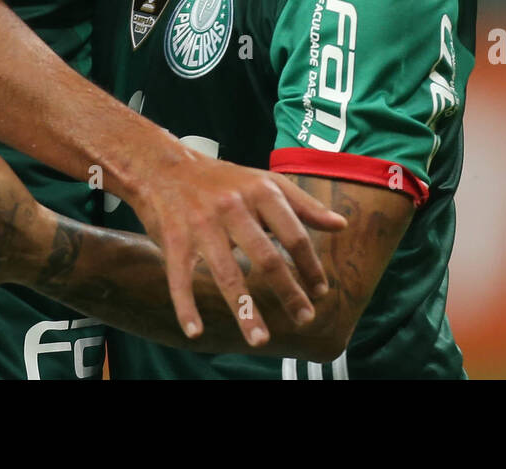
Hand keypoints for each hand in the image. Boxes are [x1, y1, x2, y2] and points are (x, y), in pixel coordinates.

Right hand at [129, 149, 345, 346]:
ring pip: (228, 274)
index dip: (310, 265)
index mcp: (259, 191)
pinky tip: (195, 331)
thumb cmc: (222, 179)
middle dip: (288, 292)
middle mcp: (233, 207)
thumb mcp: (265, 182)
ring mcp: (202, 225)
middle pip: (267, 257)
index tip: (321, 291)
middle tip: (305, 318)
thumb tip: (341, 224)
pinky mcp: (174, 240)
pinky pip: (181, 279)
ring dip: (245, 311)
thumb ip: (303, 205)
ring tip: (261, 339)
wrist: (164, 166)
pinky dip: (186, 307)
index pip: (293, 234)